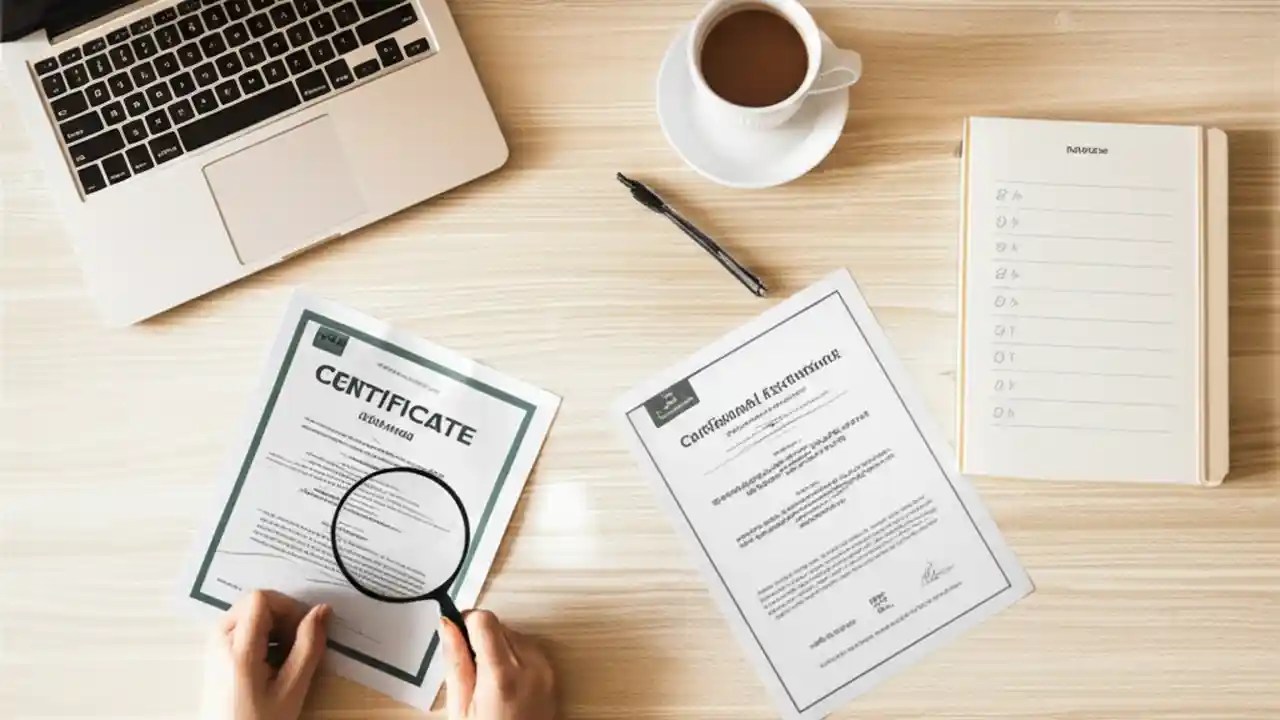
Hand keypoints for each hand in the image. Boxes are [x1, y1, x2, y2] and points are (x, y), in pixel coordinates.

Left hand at [201, 590, 330, 719]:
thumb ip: (309, 646)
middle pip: (252, 602)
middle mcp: (219, 642)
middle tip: (297, 643)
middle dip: (281, 615)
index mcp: (238, 649)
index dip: (288, 606)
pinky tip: (269, 659)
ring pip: (246, 613)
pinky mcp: (213, 655)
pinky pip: (238, 627)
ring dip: (271, 625)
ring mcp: (213, 648)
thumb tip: (322, 611)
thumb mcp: (292, 689)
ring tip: (285, 655)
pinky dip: (259, 634)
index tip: (304, 628)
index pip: (260, 599)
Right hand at [440, 611, 556, 719]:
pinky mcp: (553, 676)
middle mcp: (529, 667)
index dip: (466, 622)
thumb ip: (455, 662)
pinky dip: (516, 657)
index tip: (457, 632)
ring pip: (515, 635)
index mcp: (501, 675)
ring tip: (488, 680)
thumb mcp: (460, 708)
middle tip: (470, 668)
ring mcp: (545, 671)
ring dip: (499, 647)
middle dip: (481, 638)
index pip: (484, 620)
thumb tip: (447, 626)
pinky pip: (530, 650)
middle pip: (500, 625)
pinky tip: (505, 682)